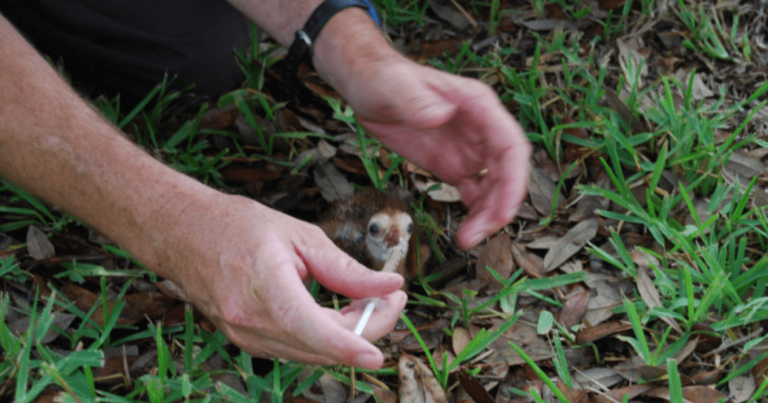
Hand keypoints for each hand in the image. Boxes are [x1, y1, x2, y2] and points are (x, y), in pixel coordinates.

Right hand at [163, 193, 406, 367]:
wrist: (184, 235)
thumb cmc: (238, 227)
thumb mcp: (300, 236)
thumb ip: (345, 268)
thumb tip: (388, 286)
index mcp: (263, 285)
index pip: (310, 328)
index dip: (347, 346)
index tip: (378, 354)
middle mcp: (249, 320)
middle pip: (320, 345)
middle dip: (366, 329)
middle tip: (392, 297)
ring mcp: (244, 336)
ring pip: (311, 354)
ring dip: (348, 335)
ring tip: (369, 301)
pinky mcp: (245, 341)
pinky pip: (296, 349)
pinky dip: (325, 338)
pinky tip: (340, 313)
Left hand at [343, 56, 530, 248]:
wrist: (369, 86)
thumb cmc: (384, 78)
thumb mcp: (395, 85)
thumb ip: (417, 100)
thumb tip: (442, 114)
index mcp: (478, 105)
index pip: (511, 145)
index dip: (514, 180)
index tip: (504, 210)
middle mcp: (481, 129)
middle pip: (507, 172)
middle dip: (500, 206)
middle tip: (477, 234)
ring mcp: (470, 149)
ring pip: (494, 187)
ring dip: (488, 215)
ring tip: (467, 240)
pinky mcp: (454, 165)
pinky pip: (476, 193)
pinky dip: (476, 213)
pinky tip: (465, 232)